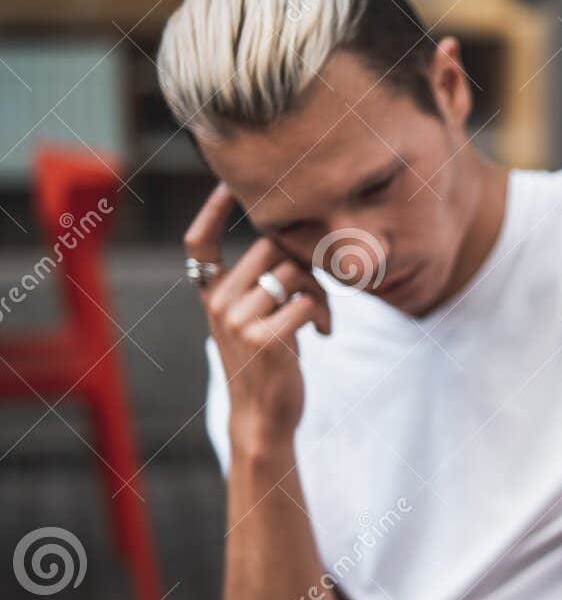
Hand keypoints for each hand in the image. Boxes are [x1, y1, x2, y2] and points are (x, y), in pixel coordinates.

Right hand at [185, 183, 330, 445]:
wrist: (264, 416)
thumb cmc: (269, 362)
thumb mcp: (255, 319)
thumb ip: (262, 283)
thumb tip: (295, 243)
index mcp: (211, 293)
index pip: (197, 243)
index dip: (209, 209)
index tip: (226, 183)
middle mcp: (217, 302)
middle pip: (270, 248)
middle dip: (308, 264)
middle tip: (322, 294)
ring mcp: (236, 320)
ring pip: (293, 272)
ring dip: (321, 292)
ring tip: (325, 318)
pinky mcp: (262, 339)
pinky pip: (304, 301)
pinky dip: (324, 314)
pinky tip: (324, 334)